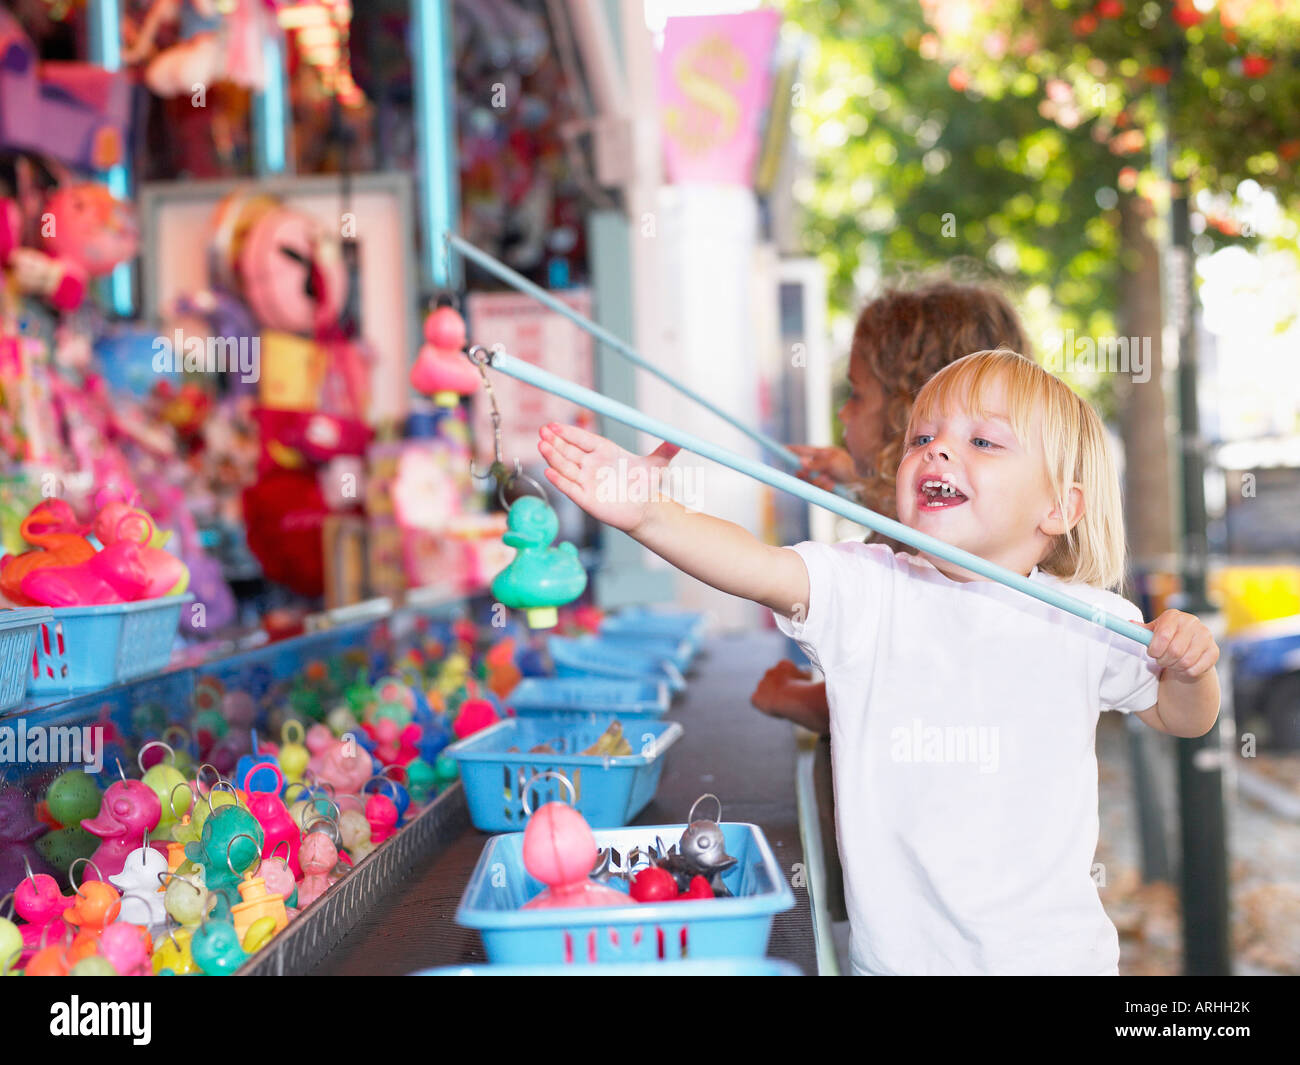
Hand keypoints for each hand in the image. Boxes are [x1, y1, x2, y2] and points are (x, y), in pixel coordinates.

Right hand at [538, 422, 679, 533]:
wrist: (645, 509)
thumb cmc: (646, 485)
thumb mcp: (657, 465)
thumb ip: (666, 450)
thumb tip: (681, 439)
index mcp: (604, 451)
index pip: (582, 439)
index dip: (568, 432)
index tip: (555, 425)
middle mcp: (591, 464)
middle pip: (569, 451)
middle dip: (555, 441)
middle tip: (543, 432)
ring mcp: (586, 481)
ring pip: (565, 466)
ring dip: (553, 457)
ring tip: (542, 446)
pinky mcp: (584, 498)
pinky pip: (569, 487)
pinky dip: (559, 479)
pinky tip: (549, 471)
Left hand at [750, 659, 813, 716]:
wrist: (790, 697)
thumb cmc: (804, 689)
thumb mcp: (811, 679)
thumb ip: (806, 677)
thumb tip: (809, 677)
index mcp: (784, 664)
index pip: (787, 671)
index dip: (793, 681)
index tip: (797, 688)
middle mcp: (770, 671)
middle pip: (775, 679)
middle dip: (780, 686)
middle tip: (789, 697)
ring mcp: (761, 684)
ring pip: (766, 690)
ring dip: (772, 695)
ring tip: (782, 705)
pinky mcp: (755, 697)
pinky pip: (757, 701)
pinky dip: (763, 705)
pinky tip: (772, 708)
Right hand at [788, 445, 856, 490]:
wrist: (861, 480)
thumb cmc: (848, 465)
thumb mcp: (832, 461)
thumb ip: (815, 463)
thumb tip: (800, 462)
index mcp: (818, 454)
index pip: (800, 451)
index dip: (790, 450)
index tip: (780, 449)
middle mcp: (816, 466)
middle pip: (800, 471)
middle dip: (804, 474)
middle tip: (806, 475)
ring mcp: (819, 477)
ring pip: (809, 482)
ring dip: (818, 481)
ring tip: (829, 479)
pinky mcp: (823, 488)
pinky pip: (817, 490)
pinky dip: (825, 488)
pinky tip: (833, 485)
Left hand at [1143, 610, 1219, 680]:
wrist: (1189, 648)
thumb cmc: (1166, 640)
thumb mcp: (1153, 633)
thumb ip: (1141, 631)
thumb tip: (1129, 623)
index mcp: (1174, 616)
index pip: (1163, 635)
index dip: (1155, 649)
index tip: (1152, 653)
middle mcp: (1192, 622)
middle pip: (1174, 651)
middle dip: (1163, 660)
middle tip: (1161, 660)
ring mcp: (1206, 636)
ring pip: (1185, 661)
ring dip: (1174, 667)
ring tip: (1172, 663)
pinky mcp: (1214, 651)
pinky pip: (1195, 669)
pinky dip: (1186, 672)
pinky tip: (1184, 667)